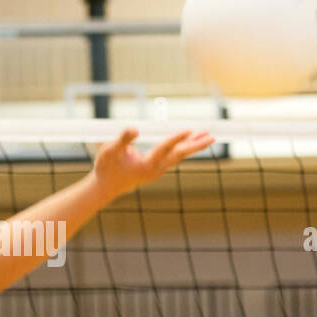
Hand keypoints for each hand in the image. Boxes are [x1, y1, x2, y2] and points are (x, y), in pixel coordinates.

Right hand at [90, 128, 215, 200]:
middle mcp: (156, 169)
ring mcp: (157, 170)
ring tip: (207, 134)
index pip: (165, 148)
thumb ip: (123, 140)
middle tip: (212, 136)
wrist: (105, 187)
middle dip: (196, 145)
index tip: (189, 129)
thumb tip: (134, 129)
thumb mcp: (110, 151)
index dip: (176, 138)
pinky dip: (183, 149)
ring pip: (179, 156)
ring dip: (193, 145)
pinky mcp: (155, 169)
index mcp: (146, 165)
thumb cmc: (106, 169)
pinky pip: (174, 158)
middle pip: (180, 154)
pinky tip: (190, 142)